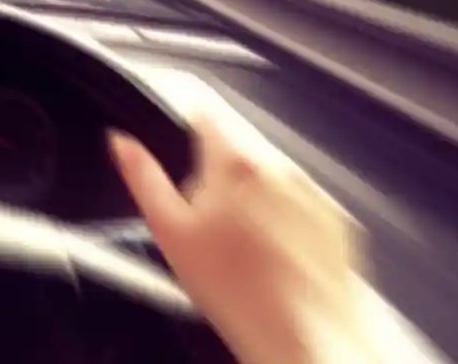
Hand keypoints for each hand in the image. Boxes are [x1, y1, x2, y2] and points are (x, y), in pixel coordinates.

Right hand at [109, 110, 373, 363]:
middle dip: (221, 182)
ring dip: (255, 204)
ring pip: (270, 185)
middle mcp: (279, 170)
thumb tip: (121, 142)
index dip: (189, 132)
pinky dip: (288, 227)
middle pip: (238, 158)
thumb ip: (143, 177)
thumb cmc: (234, 291)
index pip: (207, 120)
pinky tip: (274, 263)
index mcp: (234, 164)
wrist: (301, 337)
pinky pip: (302, 211)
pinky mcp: (335, 224)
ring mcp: (312, 196)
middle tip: (208, 228)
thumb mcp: (170, 231)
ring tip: (244, 254)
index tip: (185, 151)